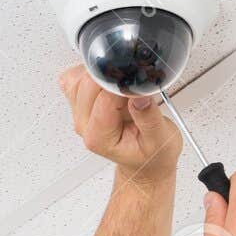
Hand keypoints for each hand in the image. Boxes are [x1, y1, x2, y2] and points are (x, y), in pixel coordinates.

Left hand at [58, 64, 180, 183]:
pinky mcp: (80, 103)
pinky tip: (109, 83)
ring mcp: (80, 113)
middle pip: (88, 84)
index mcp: (100, 137)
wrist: (145, 163)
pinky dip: (92, 72)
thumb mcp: (160, 139)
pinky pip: (75, 77)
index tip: (138, 84)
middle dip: (113, 76)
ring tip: (123, 86)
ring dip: (102, 73)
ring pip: (79, 78)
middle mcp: (85, 124)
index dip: (123, 85)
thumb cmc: (150, 154)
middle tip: (133, 82)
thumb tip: (139, 96)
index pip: (104, 99)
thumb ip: (149, 118)